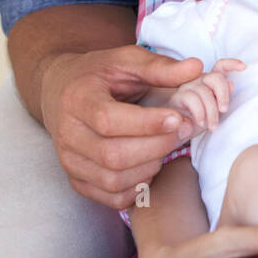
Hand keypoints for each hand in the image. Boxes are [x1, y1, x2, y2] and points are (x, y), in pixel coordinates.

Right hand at [40, 45, 204, 208]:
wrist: (60, 92)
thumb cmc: (98, 74)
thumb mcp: (125, 60)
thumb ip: (160, 67)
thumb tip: (197, 67)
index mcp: (77, 99)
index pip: (108, 120)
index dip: (146, 124)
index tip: (178, 118)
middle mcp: (67, 134)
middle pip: (112, 155)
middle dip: (156, 147)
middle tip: (182, 132)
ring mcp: (70, 161)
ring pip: (113, 180)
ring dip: (149, 167)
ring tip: (166, 145)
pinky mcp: (77, 180)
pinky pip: (111, 196)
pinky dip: (137, 187)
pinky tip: (149, 164)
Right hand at [168, 59, 244, 130]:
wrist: (182, 132)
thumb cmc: (203, 118)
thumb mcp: (217, 110)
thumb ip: (225, 96)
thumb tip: (232, 84)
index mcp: (211, 81)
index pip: (221, 66)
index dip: (232, 64)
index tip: (243, 67)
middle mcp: (200, 80)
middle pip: (215, 77)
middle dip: (223, 94)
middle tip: (224, 110)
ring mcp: (188, 86)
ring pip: (204, 91)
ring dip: (211, 111)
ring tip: (213, 126)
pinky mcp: (178, 96)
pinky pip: (192, 99)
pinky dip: (199, 112)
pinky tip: (201, 122)